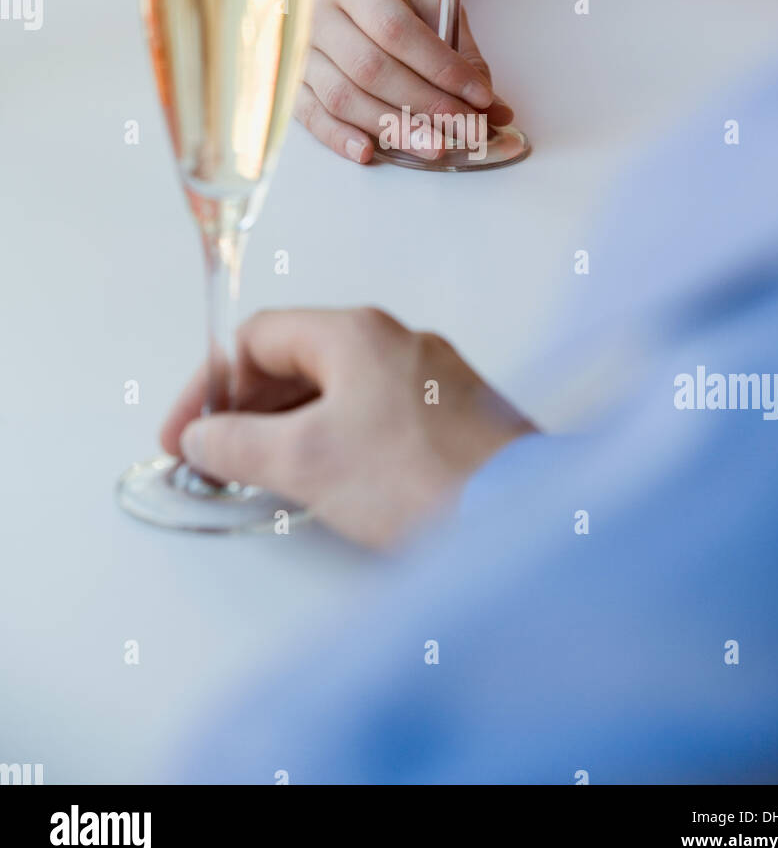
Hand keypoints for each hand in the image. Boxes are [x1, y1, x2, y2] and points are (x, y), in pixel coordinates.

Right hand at [161, 308, 531, 547]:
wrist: (521, 516)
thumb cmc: (421, 478)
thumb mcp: (306, 461)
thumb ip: (239, 443)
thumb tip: (203, 437)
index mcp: (356, 332)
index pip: (257, 337)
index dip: (209, 386)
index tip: (186, 432)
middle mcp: (396, 341)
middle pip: (296, 360)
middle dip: (246, 409)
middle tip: (215, 457)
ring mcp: (430, 377)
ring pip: (335, 389)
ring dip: (287, 427)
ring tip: (260, 475)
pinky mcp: (451, 416)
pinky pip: (371, 413)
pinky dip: (333, 439)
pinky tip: (323, 481)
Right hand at [296, 0, 513, 162]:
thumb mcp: (432, 3)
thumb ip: (463, 52)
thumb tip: (494, 111)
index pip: (396, 30)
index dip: (440, 68)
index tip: (479, 97)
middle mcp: (315, 11)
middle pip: (369, 68)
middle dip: (423, 105)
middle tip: (464, 131)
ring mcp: (296, 49)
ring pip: (341, 96)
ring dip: (391, 128)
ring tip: (434, 148)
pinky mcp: (288, 79)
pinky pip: (309, 114)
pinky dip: (339, 137)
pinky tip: (369, 152)